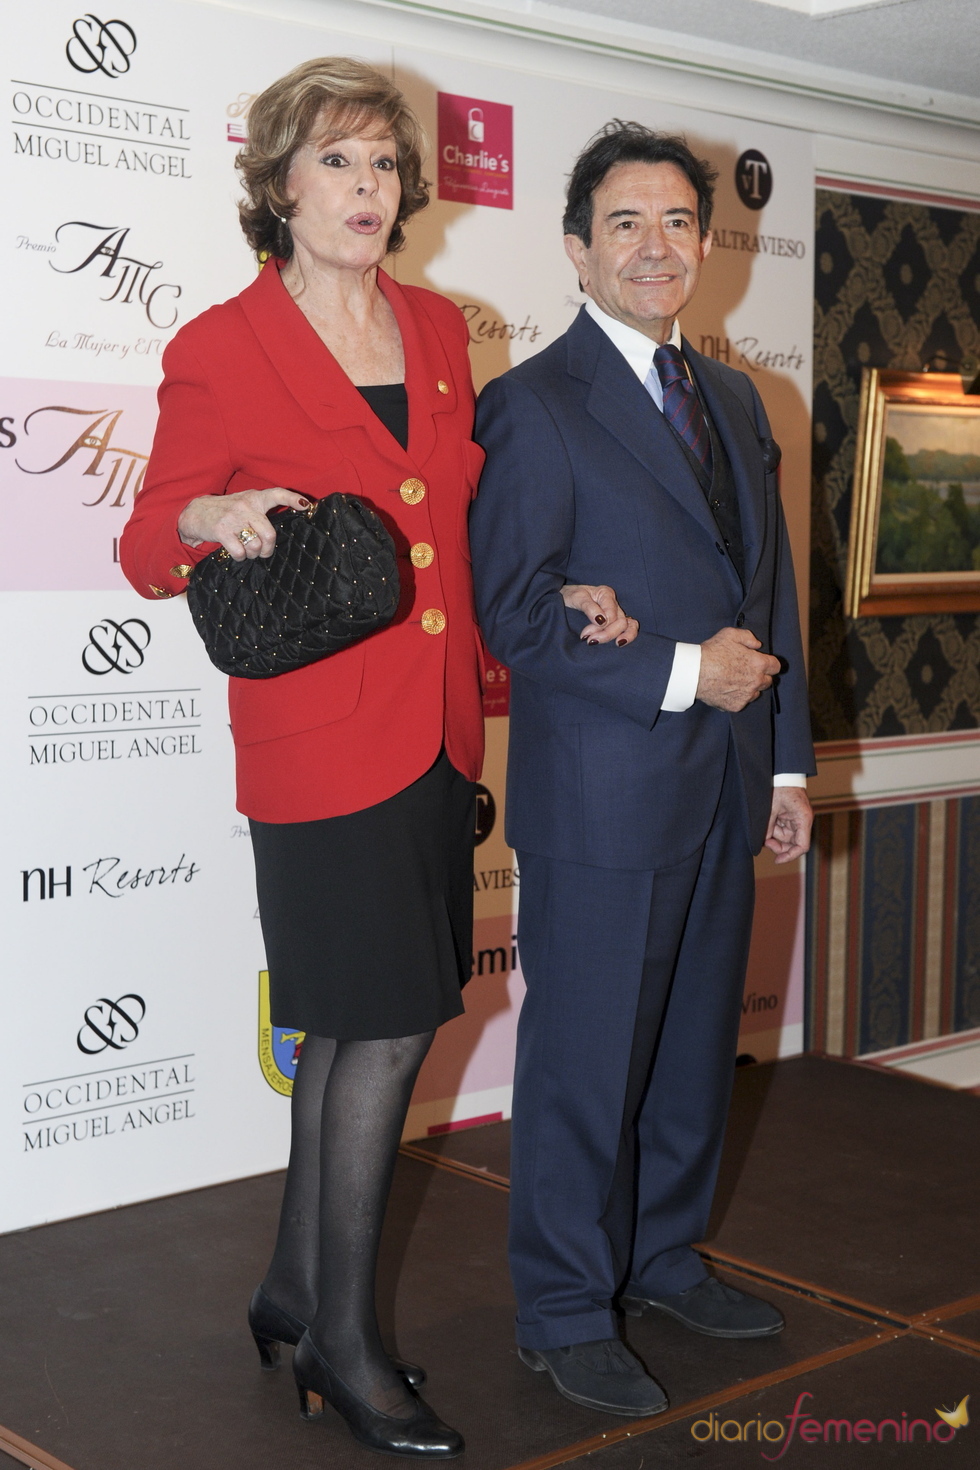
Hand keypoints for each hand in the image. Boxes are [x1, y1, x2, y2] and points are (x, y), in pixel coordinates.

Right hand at [177, 487, 311, 560]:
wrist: (196, 513)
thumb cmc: (227, 511)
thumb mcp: (245, 503)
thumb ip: (262, 509)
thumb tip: (284, 523)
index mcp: (254, 498)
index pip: (277, 494)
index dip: (292, 499)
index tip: (306, 505)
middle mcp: (246, 506)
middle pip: (269, 534)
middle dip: (268, 548)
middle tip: (264, 551)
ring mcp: (233, 518)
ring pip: (255, 546)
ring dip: (252, 554)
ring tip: (246, 549)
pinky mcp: (221, 530)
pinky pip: (240, 552)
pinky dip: (240, 557)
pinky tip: (236, 552)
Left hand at [560, 584, 638, 646]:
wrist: (565, 598)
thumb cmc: (571, 596)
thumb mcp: (577, 598)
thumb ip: (589, 608)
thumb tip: (602, 621)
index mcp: (606, 594)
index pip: (612, 614)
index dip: (601, 627)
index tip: (585, 634)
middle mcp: (614, 603)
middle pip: (621, 622)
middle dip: (607, 634)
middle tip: (589, 641)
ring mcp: (617, 612)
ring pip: (629, 625)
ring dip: (618, 636)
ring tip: (614, 645)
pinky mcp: (615, 622)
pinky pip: (629, 628)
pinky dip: (626, 636)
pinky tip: (618, 644)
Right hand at [697, 626, 780, 710]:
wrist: (695, 672)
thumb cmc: (712, 652)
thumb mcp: (730, 634)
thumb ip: (748, 637)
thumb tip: (757, 644)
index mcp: (759, 664)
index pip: (776, 666)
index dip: (770, 663)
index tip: (763, 662)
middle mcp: (756, 682)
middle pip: (768, 681)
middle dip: (761, 676)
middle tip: (747, 671)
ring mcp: (746, 696)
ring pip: (756, 693)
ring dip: (750, 688)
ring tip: (736, 681)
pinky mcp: (736, 706)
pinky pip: (742, 702)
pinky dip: (737, 697)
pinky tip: (727, 689)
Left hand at [765, 786, 812, 863]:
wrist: (782, 774)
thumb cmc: (779, 788)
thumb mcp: (771, 809)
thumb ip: (767, 828)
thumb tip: (763, 843)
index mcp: (803, 819)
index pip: (802, 846)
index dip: (790, 855)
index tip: (777, 860)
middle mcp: (802, 822)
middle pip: (792, 843)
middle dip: (778, 845)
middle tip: (765, 842)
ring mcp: (797, 820)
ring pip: (786, 837)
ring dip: (774, 836)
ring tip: (764, 827)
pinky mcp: (791, 817)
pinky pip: (783, 829)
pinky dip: (774, 830)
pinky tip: (767, 825)